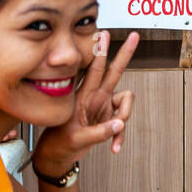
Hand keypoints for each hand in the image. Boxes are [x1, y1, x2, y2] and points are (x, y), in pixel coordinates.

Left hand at [32, 31, 138, 175]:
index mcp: (84, 96)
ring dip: (125, 115)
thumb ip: (99, 132)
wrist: (57, 157)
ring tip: (113, 132)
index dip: (101, 52)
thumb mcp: (77, 140)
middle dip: (125, 54)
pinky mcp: (108, 117)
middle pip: (115, 71)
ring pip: (126, 100)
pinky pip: (122, 121)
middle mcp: (96, 97)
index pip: (95, 69)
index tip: (105, 35)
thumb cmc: (60, 143)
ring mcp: (103, 106)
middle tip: (135, 36)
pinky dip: (120, 134)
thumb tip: (119, 124)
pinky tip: (114, 146)